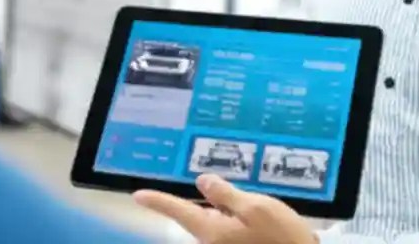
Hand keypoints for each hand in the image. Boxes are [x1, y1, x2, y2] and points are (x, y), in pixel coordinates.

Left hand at [135, 174, 317, 243]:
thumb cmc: (280, 237)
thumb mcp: (256, 207)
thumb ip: (226, 194)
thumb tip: (202, 181)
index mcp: (212, 231)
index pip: (179, 211)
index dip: (158, 201)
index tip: (138, 195)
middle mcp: (212, 243)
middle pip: (200, 215)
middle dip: (215, 202)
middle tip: (243, 197)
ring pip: (217, 223)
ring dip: (231, 212)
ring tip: (261, 211)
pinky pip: (228, 232)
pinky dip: (238, 222)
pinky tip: (261, 221)